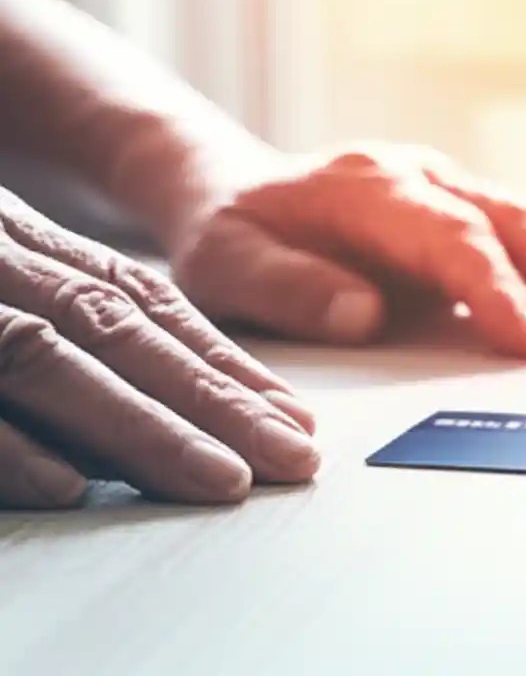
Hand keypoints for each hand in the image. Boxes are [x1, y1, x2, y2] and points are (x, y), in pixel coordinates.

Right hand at [0, 187, 317, 508]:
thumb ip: (63, 325)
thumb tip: (173, 413)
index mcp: (19, 240)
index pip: (141, 301)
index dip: (222, 362)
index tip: (294, 418)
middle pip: (117, 328)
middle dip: (213, 401)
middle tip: (292, 459)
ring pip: (46, 356)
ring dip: (142, 425)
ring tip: (224, 481)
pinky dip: (9, 443)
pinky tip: (69, 487)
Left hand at [168, 143, 525, 355]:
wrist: (237, 191)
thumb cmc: (234, 233)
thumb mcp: (227, 263)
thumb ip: (289, 288)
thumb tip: (366, 314)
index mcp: (370, 188)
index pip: (452, 236)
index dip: (497, 289)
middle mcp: (423, 178)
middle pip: (516, 221)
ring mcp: (453, 190)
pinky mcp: (469, 214)